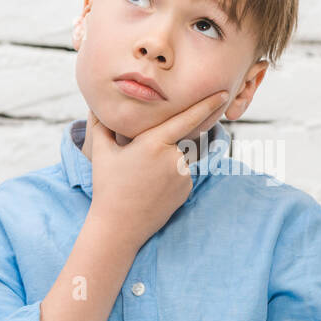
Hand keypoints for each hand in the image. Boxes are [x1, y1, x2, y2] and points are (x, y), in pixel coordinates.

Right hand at [85, 89, 228, 246]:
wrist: (119, 226)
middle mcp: (173, 157)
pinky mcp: (187, 189)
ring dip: (164, 162)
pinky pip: (181, 174)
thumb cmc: (108, 186)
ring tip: (142, 181)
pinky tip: (152, 190)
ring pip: (177, 158)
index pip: (186, 118)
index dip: (206, 104)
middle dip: (161, 147)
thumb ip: (101, 125)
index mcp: (154, 142)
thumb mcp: (101, 152)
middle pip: (175, 140)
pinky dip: (170, 177)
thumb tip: (96, 107)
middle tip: (139, 168)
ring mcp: (183, 175)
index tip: (223, 93)